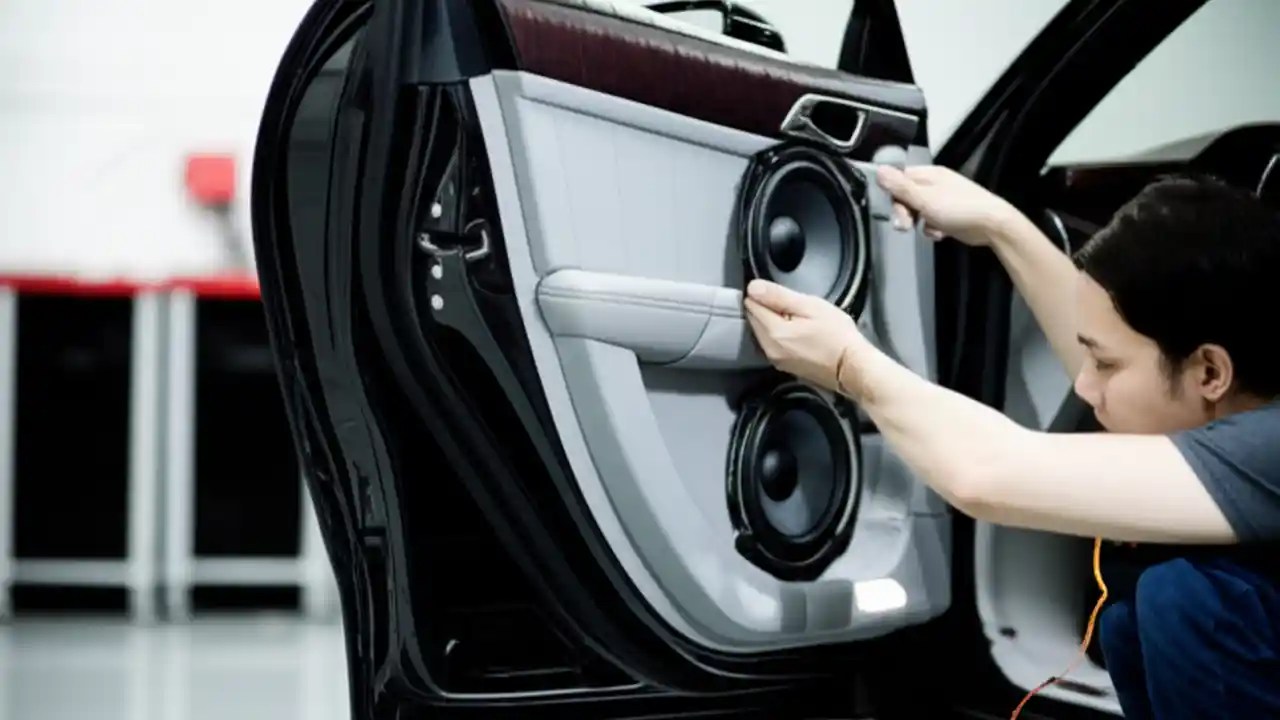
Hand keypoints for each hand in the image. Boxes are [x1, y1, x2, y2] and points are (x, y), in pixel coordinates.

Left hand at [743, 279, 861, 392]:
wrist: (852, 368)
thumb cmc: (837, 335)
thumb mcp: (811, 307)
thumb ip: (779, 296)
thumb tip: (753, 288)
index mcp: (773, 331)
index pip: (751, 304)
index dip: (765, 295)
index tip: (784, 296)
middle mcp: (768, 348)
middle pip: (754, 319)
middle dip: (767, 309)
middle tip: (796, 309)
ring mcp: (775, 360)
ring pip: (761, 332)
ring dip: (772, 323)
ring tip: (799, 321)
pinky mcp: (783, 366)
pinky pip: (771, 344)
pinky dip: (778, 336)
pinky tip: (798, 334)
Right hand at [876, 164, 1015, 246]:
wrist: (992, 225)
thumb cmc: (960, 209)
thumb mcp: (924, 198)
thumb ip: (900, 187)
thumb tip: (879, 170)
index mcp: (930, 174)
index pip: (900, 179)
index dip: (894, 196)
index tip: (896, 210)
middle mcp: (936, 184)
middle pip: (907, 197)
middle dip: (904, 213)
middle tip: (906, 226)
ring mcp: (944, 200)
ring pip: (918, 211)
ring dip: (918, 223)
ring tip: (928, 230)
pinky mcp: (950, 215)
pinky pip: (931, 221)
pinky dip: (932, 229)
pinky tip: (940, 233)